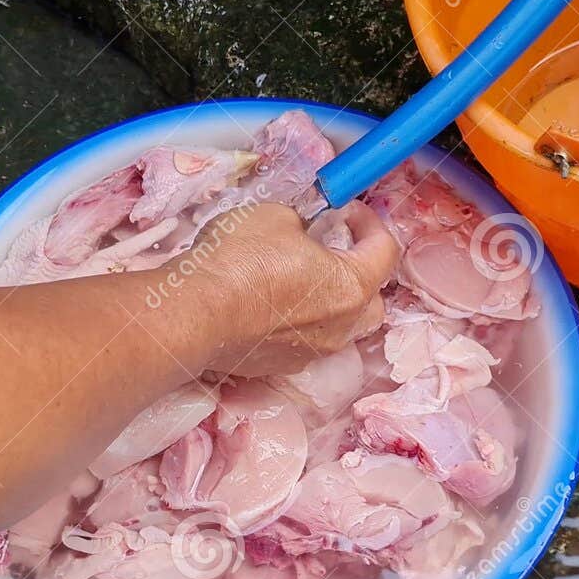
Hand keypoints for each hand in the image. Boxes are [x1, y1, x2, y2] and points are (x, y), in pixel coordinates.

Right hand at [187, 201, 398, 376]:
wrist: (194, 313)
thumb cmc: (239, 261)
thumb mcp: (276, 217)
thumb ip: (302, 223)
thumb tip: (301, 231)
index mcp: (351, 287)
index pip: (385, 252)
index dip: (371, 225)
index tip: (349, 212)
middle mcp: (341, 327)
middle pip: (372, 299)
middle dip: (359, 272)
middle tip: (332, 250)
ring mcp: (312, 352)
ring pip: (339, 326)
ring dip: (330, 301)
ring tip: (301, 280)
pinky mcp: (282, 366)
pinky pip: (304, 341)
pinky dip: (298, 322)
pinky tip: (271, 305)